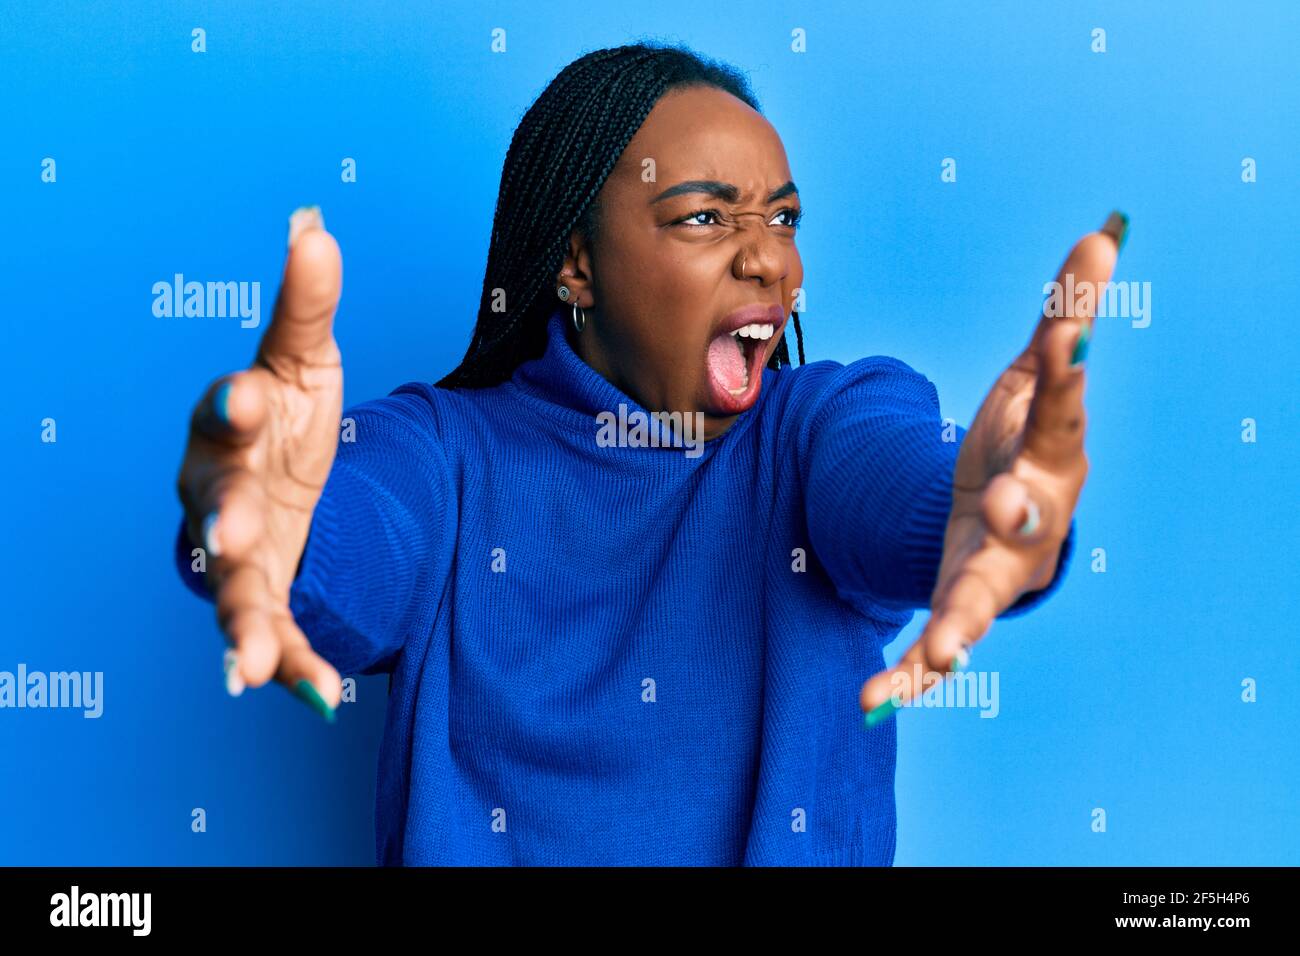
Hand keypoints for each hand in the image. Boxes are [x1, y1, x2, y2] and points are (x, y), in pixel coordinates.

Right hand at [176, 207, 344, 718]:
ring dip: (241, 621)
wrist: (278, 480)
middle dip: (225, 518)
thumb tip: (313, 227)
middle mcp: (220, 490)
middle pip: (216, 504)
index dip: (233, 403)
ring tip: (249, 665)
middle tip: (232, 534)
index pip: (226, 409)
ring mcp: (238, 550)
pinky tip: (319, 695)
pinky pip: (273, 633)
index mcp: (230, 424)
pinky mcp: (264, 594)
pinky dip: (291, 665)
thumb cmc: (284, 416)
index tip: (245, 395)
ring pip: (232, 586)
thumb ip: (305, 305)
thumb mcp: (304, 360)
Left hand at [860, 212, 1126, 724]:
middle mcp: (1032, 516)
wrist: (1011, 514)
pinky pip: (934, 644)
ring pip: (981, 598)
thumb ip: (1063, 313)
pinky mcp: (957, 601)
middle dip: (1021, 511)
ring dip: (963, 625)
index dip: (1065, 370)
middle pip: (1030, 514)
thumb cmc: (1027, 441)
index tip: (1065, 333)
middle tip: (1010, 507)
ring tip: (946, 656)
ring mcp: (996, 567)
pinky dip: (909, 675)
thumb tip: (1102, 230)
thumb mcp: (1038, 376)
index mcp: (1052, 451)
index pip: (1061, 406)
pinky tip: (872, 704)